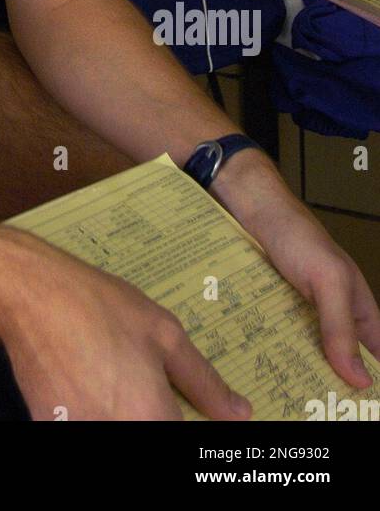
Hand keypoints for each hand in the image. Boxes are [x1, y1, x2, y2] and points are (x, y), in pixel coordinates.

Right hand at [0, 230, 253, 420]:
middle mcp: (119, 435)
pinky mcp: (53, 430)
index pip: (186, 446)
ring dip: (124, 415)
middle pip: (151, 436)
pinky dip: (93, 414)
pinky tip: (88, 383)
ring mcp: (83, 435)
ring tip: (112, 379)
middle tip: (141, 388)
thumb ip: (205, 382)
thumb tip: (241, 414)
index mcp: (154, 418)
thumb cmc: (103, 306)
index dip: (188, 425)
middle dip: (153, 417)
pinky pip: (87, 428)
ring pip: (118, 435)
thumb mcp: (164, 333)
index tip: (180, 410)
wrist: (32, 295)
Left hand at [229, 190, 379, 390]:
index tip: (357, 410)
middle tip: (313, 411)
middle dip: (328, 386)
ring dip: (295, 372)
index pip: (374, 360)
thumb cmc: (296, 234)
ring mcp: (299, 314)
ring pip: (303, 355)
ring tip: (283, 399)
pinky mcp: (270, 310)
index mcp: (358, 312)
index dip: (371, 384)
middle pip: (337, 364)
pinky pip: (274, 340)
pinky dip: (270, 353)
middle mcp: (330, 317)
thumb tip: (360, 379)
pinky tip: (257, 370)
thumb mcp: (329, 280)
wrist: (250, 207)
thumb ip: (342, 326)